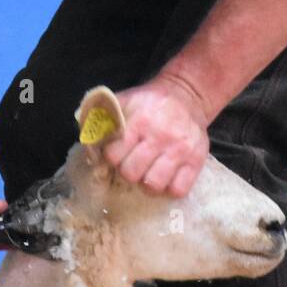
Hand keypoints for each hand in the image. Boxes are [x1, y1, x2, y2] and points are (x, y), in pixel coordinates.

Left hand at [106, 73, 211, 197]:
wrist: (187, 96)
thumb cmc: (150, 103)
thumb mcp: (124, 100)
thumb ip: (102, 117)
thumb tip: (89, 141)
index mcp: (140, 121)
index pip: (114, 156)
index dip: (112, 157)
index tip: (117, 152)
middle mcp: (161, 136)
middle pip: (131, 173)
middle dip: (127, 172)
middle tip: (132, 164)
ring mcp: (180, 149)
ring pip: (154, 185)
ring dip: (147, 183)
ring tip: (148, 174)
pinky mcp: (197, 160)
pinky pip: (178, 189)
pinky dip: (169, 189)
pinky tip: (166, 177)